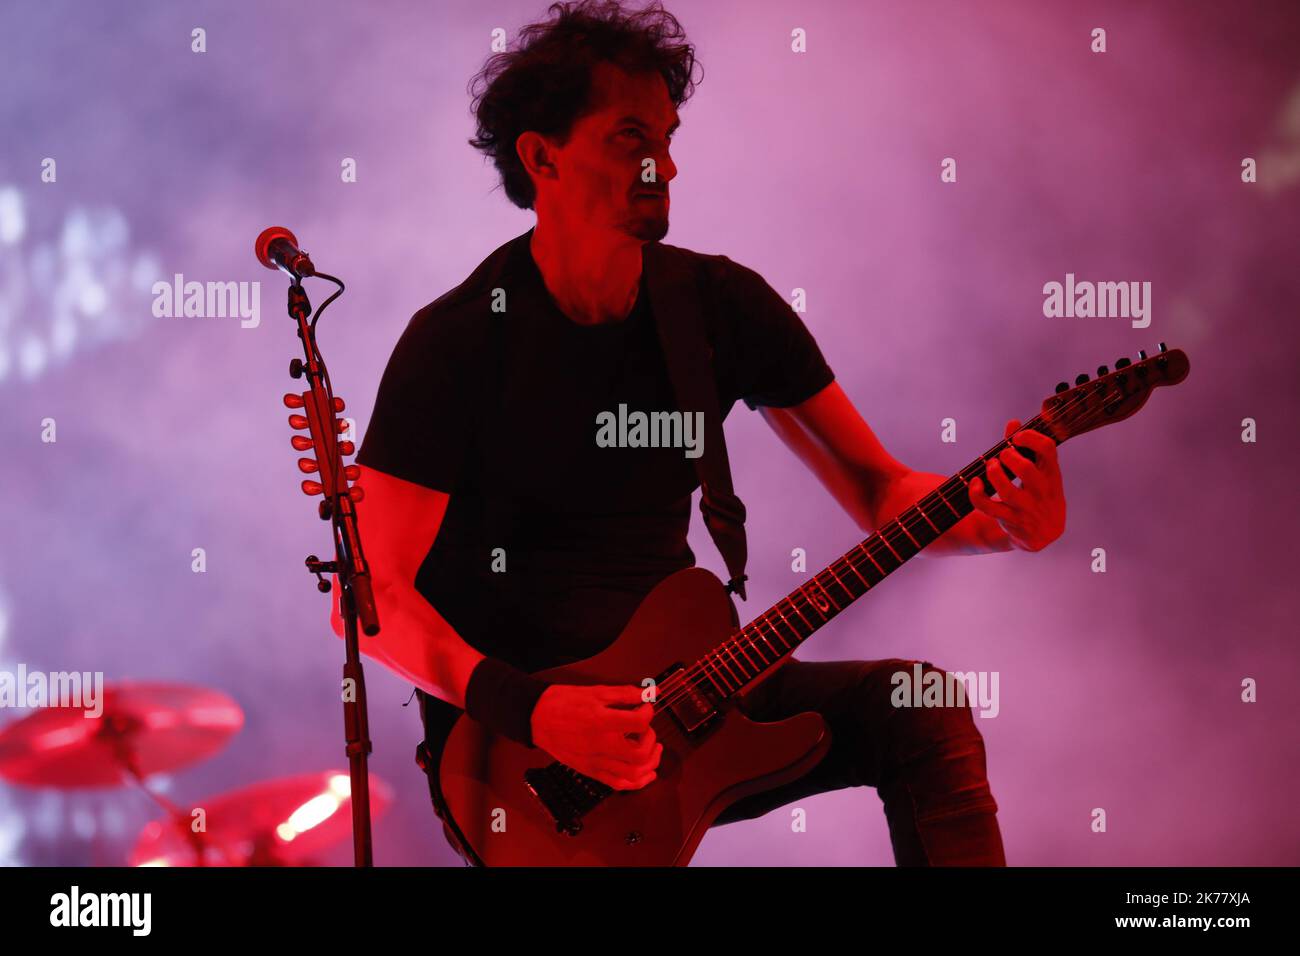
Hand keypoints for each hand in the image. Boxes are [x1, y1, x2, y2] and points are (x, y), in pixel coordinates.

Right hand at [530, 684, 661, 790]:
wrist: (536, 718)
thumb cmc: (562, 703)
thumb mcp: (595, 692)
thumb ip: (624, 694)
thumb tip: (649, 693)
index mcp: (601, 722)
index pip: (638, 723)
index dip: (648, 712)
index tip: (644, 707)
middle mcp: (600, 745)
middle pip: (639, 754)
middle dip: (651, 740)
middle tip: (647, 730)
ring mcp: (595, 761)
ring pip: (633, 774)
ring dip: (650, 764)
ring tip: (653, 751)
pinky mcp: (590, 771)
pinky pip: (618, 784)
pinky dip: (636, 782)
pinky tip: (645, 774)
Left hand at [966, 419, 1065, 551]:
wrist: (1045, 533)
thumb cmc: (1040, 493)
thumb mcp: (1041, 472)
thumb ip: (1027, 448)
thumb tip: (1013, 422)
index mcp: (1052, 474)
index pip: (1048, 449)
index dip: (1030, 438)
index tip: (1017, 437)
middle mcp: (1042, 491)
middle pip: (1026, 469)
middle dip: (1009, 457)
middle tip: (1002, 454)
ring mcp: (1027, 508)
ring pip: (1007, 491)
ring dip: (994, 474)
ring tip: (990, 466)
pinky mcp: (1011, 521)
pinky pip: (989, 508)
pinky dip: (977, 495)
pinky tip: (975, 484)